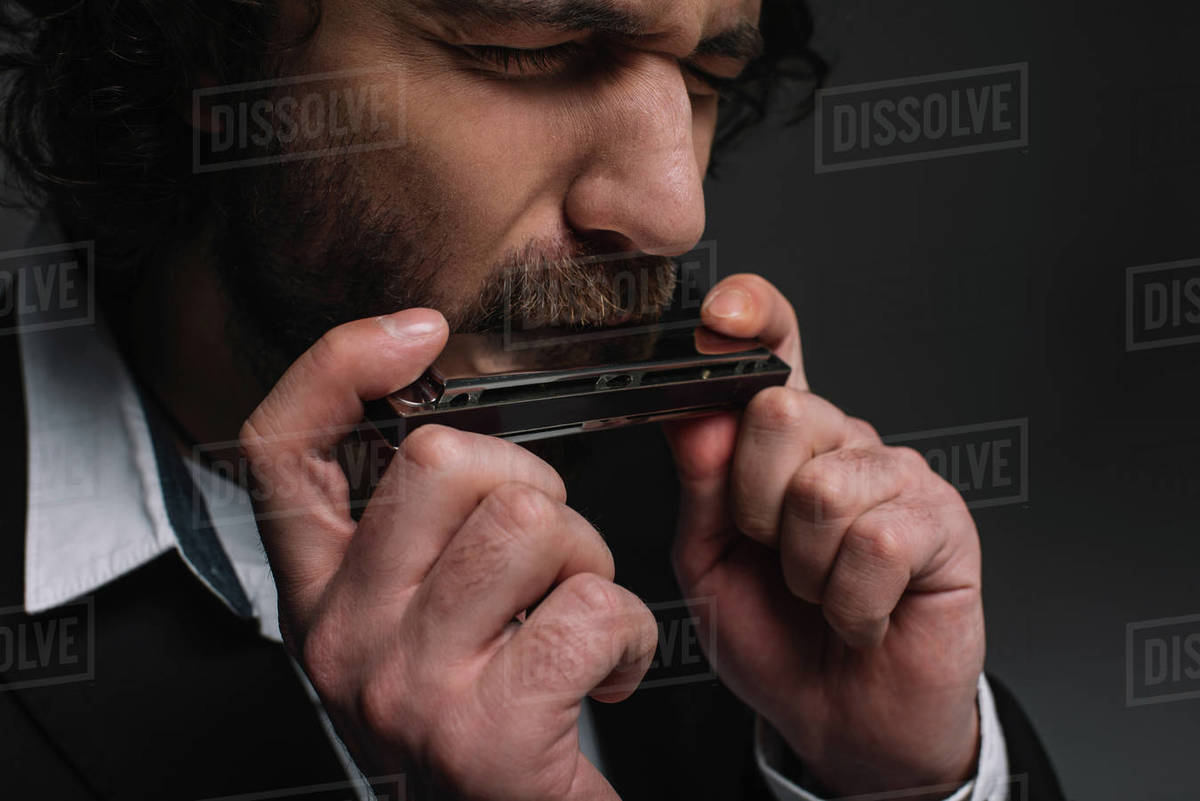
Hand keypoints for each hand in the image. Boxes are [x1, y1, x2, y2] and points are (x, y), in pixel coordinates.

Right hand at [239, 309, 658, 800]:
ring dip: (588, 560)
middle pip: (442, 461)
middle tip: (543, 559)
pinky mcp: (484, 731)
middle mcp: (343, 635)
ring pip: (532, 522)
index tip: (418, 333)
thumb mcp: (416, 609)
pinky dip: (630, 634)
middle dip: (532, 487)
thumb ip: (415, 518)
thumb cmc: (480, 708)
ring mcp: (407, 684)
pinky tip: (607, 670)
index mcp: (320, 591)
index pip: (282, 447)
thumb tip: (443, 392)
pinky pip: (590, 609)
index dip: (341, 365)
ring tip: (572, 615)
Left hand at [662, 276, 983, 795]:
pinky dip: (850, 603)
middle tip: (775, 556)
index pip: (773, 350)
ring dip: (805, 569)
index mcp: (781, 441)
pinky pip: (875, 546)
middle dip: (755, 506)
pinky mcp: (945, 523)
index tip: (722, 317)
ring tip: (820, 591)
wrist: (840, 717)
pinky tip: (861, 614)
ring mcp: (899, 475)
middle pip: (781, 413)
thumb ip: (701, 483)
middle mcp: (844, 441)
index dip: (753, 316)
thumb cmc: (775, 634)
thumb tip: (696, 412)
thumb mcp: (709, 558)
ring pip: (823, 489)